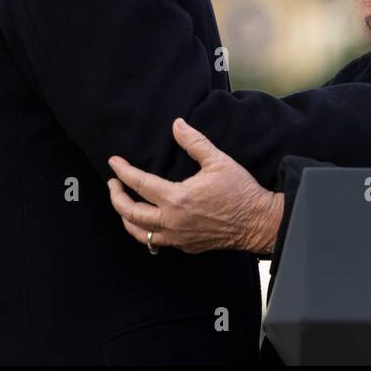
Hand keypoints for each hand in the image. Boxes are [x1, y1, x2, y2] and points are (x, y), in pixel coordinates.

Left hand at [107, 118, 282, 254]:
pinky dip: (146, 231)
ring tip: (123, 205)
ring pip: (139, 233)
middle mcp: (172, 221)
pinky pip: (157, 242)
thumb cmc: (240, 191)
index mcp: (177, 198)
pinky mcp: (186, 246)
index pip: (139, 184)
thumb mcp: (218, 161)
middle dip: (116, 197)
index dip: (123, 171)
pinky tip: (148, 222)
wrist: (257, 222)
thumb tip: (177, 125)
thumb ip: (194, 142)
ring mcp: (178, 237)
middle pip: (130, 213)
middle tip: (112, 184)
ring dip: (126, 218)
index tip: (113, 162)